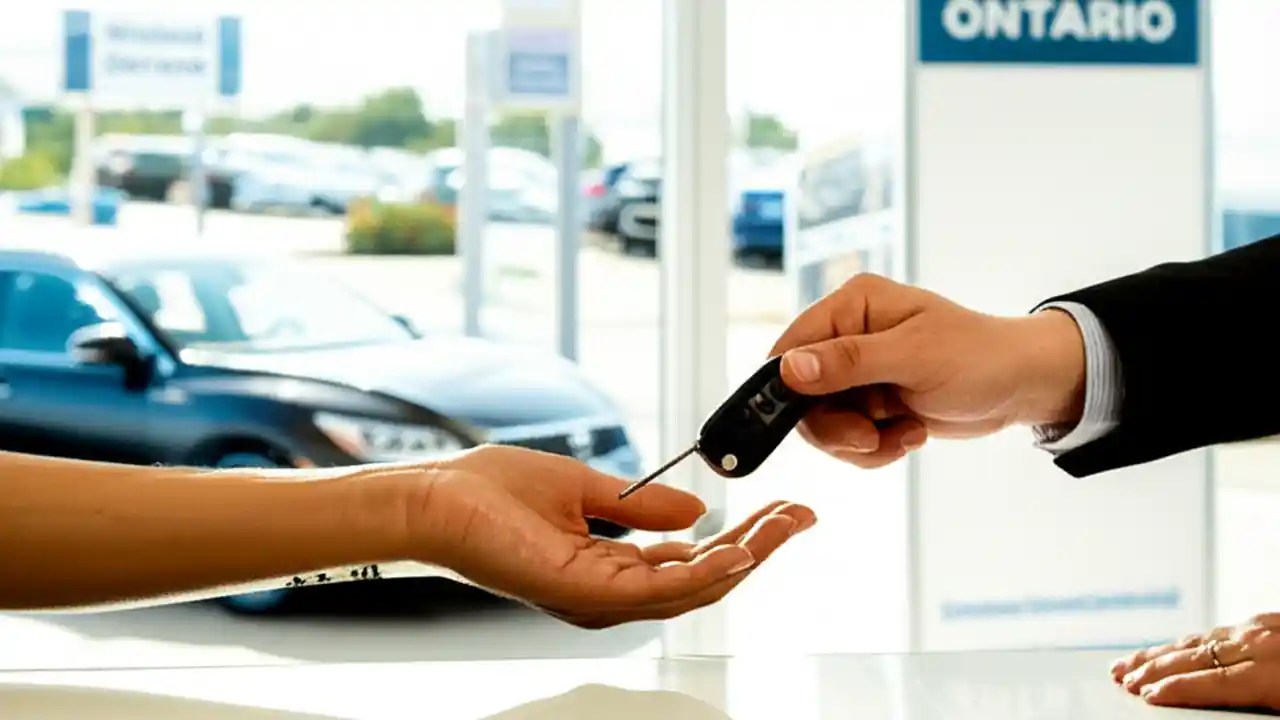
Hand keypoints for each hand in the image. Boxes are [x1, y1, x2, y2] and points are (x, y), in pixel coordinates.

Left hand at [406, 445, 814, 627]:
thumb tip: (695, 508)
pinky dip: (705, 572)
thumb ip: (640, 504)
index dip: (742, 536)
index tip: (781, 510)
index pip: (690, 561)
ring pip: (692, 588)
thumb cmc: (487, 493)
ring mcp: (598, 598)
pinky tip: (740, 549)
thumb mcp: (584, 488)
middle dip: (758, 548)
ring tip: (783, 525)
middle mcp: (609, 592)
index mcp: (608, 567)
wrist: (437, 497)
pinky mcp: (584, 592)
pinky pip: (660, 590)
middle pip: (702, 579)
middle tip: (800, 516)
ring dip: (745, 557)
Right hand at [769, 273, 1086, 467]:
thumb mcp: (912, 357)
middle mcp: (849, 335)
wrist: (1022, 387)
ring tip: (903, 436)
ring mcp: (858, 372)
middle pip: (801, 393)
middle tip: (869, 439)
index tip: (804, 417)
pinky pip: (848, 437)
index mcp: (853, 305)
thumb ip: (848, 362)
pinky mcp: (871, 402)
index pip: (793, 344)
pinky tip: (909, 435)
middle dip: (836, 426)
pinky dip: (875, 447)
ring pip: (823, 422)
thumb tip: (789, 369)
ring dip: (860, 442)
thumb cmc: (978, 357)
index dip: (787, 385)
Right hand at [1111, 614, 1279, 710]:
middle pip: (1195, 657)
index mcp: (1274, 672)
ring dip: (1160, 652)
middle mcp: (1262, 643)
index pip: (1212, 682)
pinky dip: (1188, 641)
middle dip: (1153, 668)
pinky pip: (1218, 631)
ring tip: (1131, 662)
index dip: (1175, 689)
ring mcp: (1264, 627)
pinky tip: (1175, 646)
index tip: (1146, 695)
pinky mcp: (1269, 619)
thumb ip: (1254, 705)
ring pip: (1199, 640)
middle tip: (1123, 678)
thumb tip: (1208, 700)